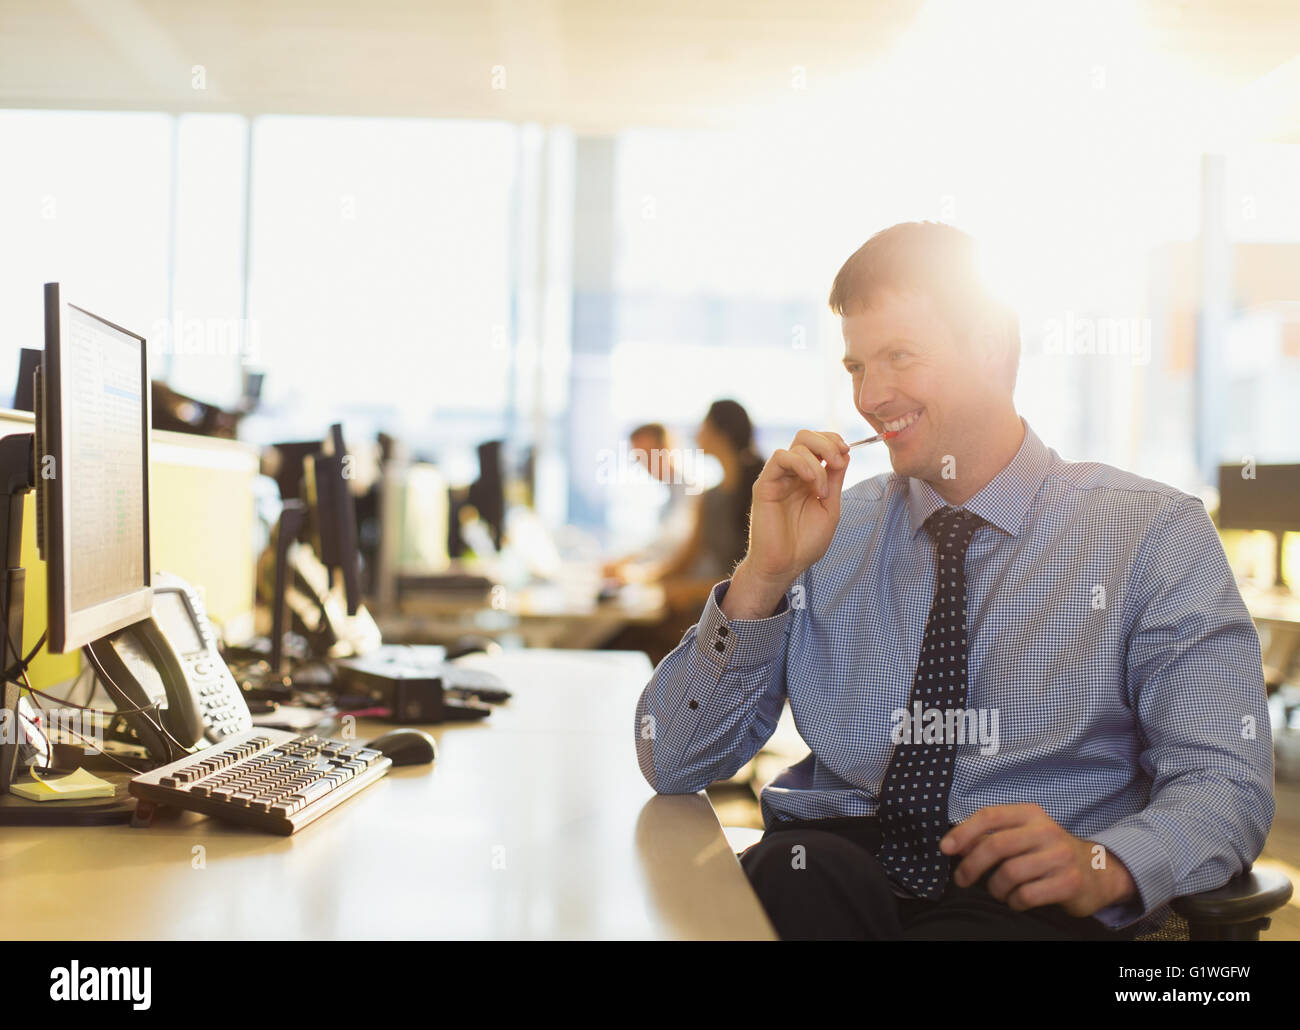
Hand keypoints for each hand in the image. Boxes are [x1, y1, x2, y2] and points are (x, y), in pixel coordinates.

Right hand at [723, 430, 848, 618]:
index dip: (834, 441)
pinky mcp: (765, 484)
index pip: (819, 444)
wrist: (785, 565)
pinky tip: (809, 482)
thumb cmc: (805, 543)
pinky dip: (799, 463)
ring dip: (817, 460)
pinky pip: (780, 458)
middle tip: (838, 462)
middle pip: (806, 436)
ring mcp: (778, 477)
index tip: (847, 452)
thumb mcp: (830, 508)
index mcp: (808, 477)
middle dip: (827, 443)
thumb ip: (835, 481)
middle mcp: (792, 473)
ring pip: (796, 444)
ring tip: (822, 489)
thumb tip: (845, 454)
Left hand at [939, 804, 1137, 917]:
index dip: (963, 832)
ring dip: (995, 888)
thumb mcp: (1023, 834)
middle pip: (995, 846)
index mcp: (1031, 814)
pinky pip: (1026, 895)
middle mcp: (1046, 831)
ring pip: (1009, 874)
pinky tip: (1016, 900)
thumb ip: (991, 835)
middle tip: (962, 879)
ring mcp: (1059, 857)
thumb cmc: (1047, 852)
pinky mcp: (1068, 883)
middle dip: (971, 866)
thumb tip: (954, 844)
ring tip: (997, 891)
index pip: (990, 816)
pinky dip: (1013, 901)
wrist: (1097, 872)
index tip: (945, 849)